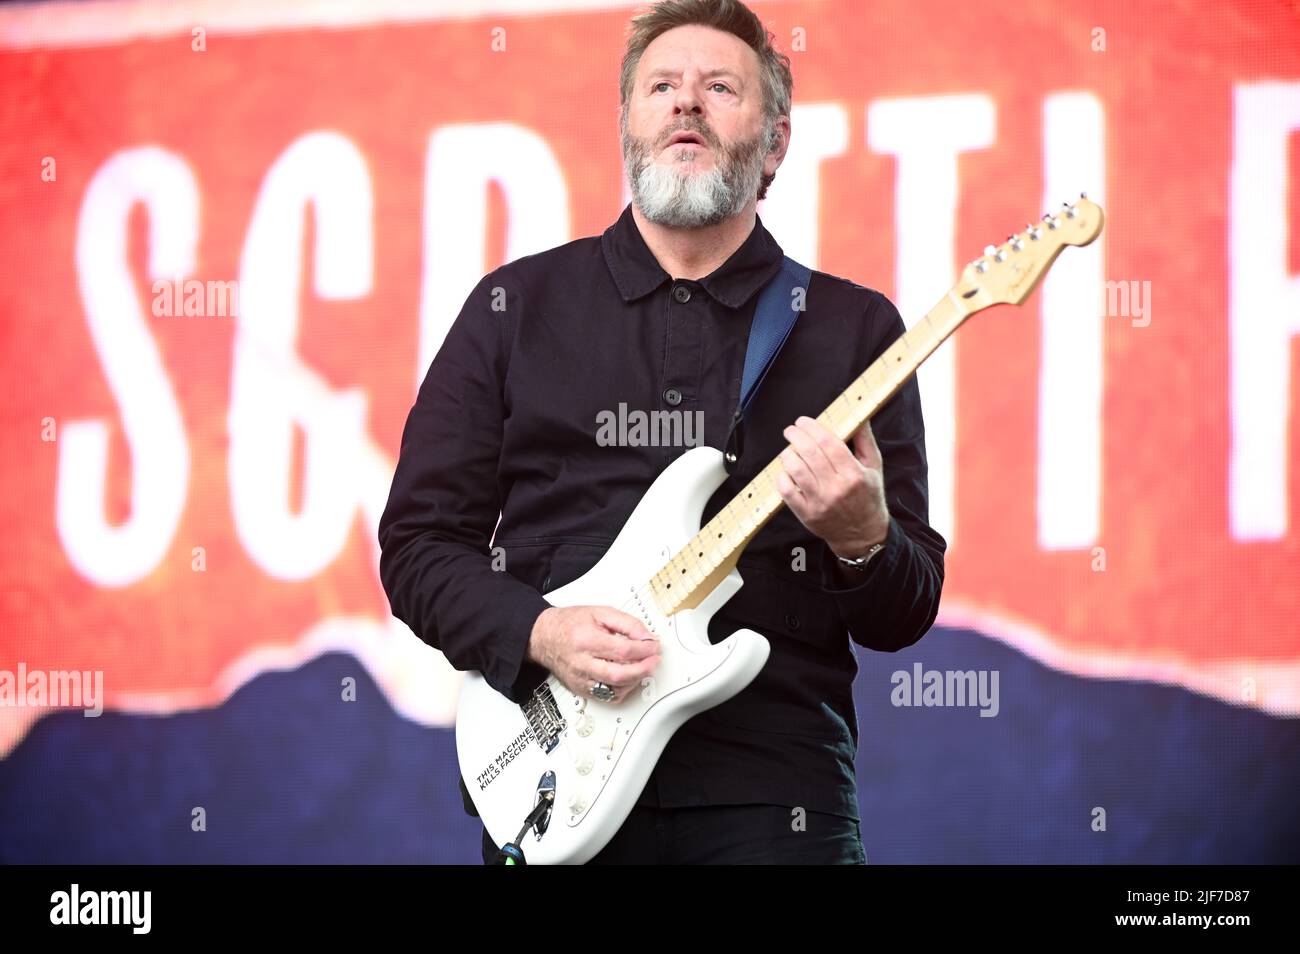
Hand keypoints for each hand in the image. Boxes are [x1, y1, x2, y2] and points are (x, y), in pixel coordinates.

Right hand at [526, 605, 659, 703]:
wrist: (544, 637)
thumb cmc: (569, 624)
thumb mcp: (600, 613)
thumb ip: (626, 623)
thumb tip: (646, 636)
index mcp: (586, 640)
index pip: (623, 650)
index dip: (644, 649)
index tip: (654, 646)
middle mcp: (582, 663)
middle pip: (619, 674)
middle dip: (643, 669)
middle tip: (654, 661)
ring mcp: (581, 679)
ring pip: (614, 690)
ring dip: (635, 680)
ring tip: (642, 668)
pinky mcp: (581, 690)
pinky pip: (607, 697)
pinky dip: (622, 689)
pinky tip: (628, 678)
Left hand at [776, 415, 889, 557]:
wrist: (862, 534)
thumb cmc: (868, 497)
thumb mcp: (874, 468)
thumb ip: (865, 441)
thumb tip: (859, 417)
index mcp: (854, 474)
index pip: (828, 443)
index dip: (812, 428)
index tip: (803, 421)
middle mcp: (837, 488)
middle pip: (809, 453)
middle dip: (796, 436)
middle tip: (791, 430)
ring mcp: (820, 503)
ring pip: (796, 470)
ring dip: (788, 454)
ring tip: (788, 449)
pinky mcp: (807, 515)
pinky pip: (787, 491)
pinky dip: (782, 477)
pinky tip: (786, 471)